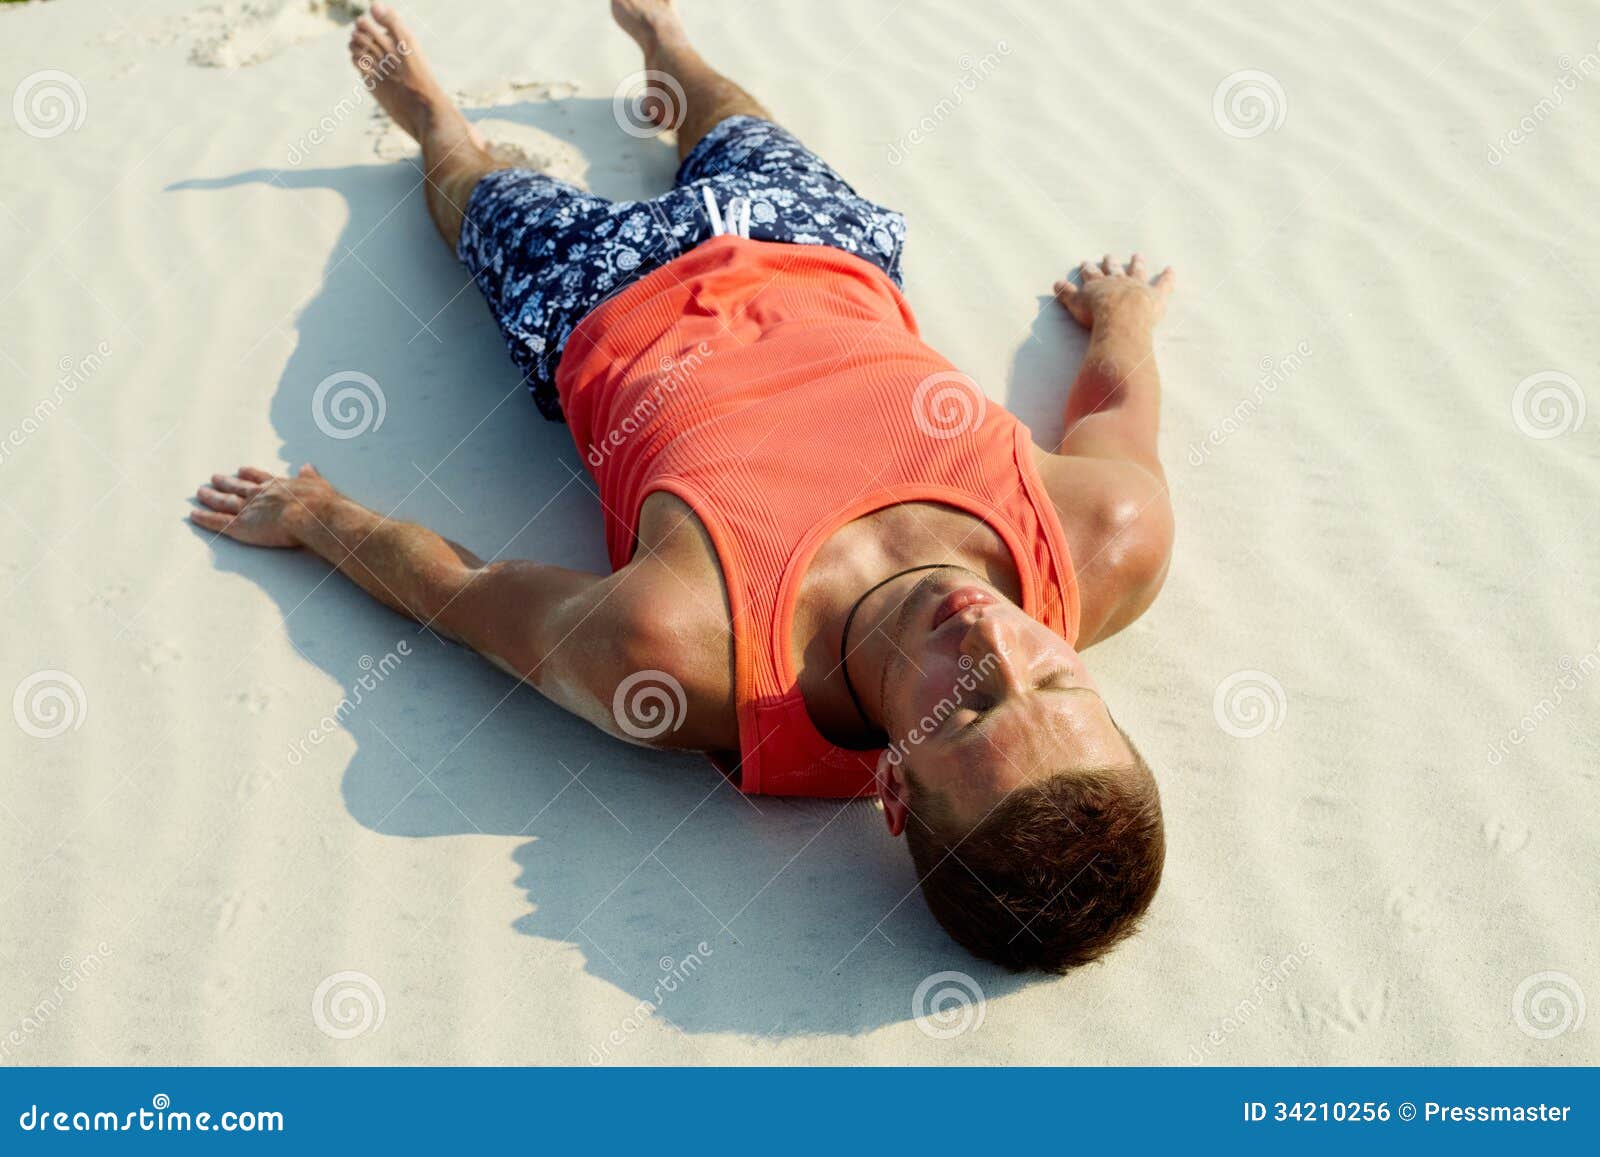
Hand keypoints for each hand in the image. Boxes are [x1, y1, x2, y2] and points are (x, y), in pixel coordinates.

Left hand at [190, 464, 334, 547]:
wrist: (312, 513)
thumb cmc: (320, 502)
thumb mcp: (317, 484)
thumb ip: (310, 476)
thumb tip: (307, 466)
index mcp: (277, 485)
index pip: (259, 478)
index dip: (249, 474)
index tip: (241, 470)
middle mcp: (259, 494)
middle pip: (237, 487)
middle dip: (225, 483)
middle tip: (214, 478)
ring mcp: (247, 509)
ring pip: (223, 502)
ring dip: (211, 497)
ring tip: (200, 493)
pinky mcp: (240, 526)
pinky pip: (217, 522)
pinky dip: (204, 518)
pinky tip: (194, 515)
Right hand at [1053, 253, 1174, 330]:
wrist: (1120, 318)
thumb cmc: (1096, 315)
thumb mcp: (1075, 305)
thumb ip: (1066, 294)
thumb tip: (1056, 283)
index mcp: (1099, 285)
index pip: (1092, 274)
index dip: (1088, 269)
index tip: (1086, 262)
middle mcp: (1118, 281)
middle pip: (1114, 269)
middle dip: (1111, 263)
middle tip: (1109, 255)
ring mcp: (1138, 286)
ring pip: (1137, 272)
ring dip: (1137, 263)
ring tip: (1137, 255)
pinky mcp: (1156, 295)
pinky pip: (1164, 284)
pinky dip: (1168, 277)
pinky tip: (1171, 269)